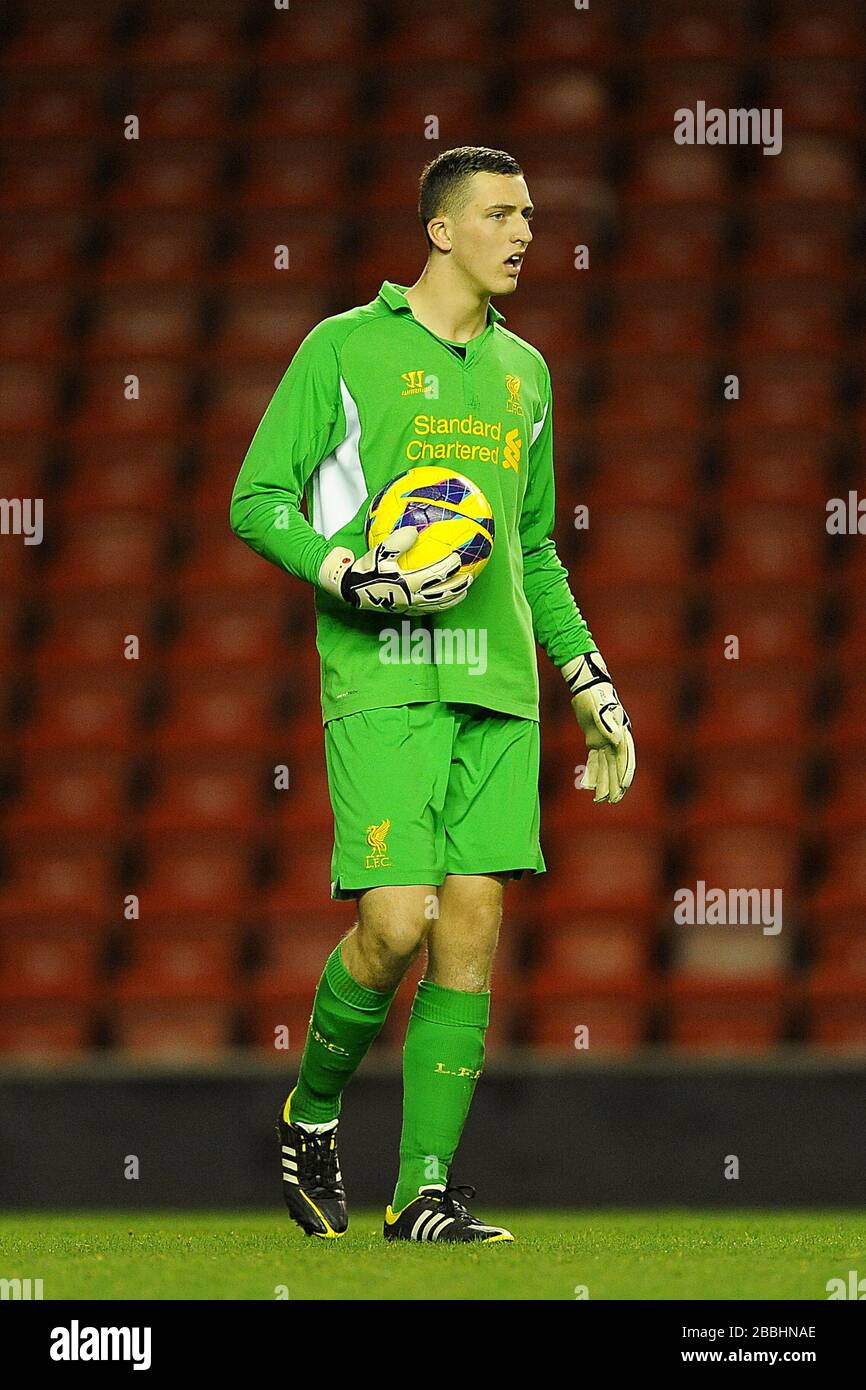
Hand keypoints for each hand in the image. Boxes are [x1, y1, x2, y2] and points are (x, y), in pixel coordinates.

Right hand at [318, 526, 472, 613]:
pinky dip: (441, 605)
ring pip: (438, 605)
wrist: (350, 590)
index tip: (459, 556)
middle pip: (443, 593)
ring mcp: (410, 607)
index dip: (450, 566)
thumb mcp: (379, 552)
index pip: (436, 575)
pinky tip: (445, 599)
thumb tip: (414, 529)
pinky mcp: (406, 612)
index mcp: (408, 583)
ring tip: (464, 591)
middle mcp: (412, 598)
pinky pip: (429, 610)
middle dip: (458, 585)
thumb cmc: (365, 570)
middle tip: (470, 576)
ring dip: (454, 598)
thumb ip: (398, 541)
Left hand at [561, 649, 635, 804]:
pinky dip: (594, 773)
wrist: (587, 686)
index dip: (624, 773)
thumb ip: (607, 725)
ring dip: (604, 783)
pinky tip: (590, 786)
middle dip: (614, 784)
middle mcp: (616, 740)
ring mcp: (606, 741)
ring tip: (601, 800)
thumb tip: (616, 741)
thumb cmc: (594, 696)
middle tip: (612, 801)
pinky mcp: (595, 740)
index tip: (623, 787)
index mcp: (620, 733)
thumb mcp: (599, 709)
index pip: (625, 757)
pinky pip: (596, 761)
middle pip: (616, 766)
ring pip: (606, 767)